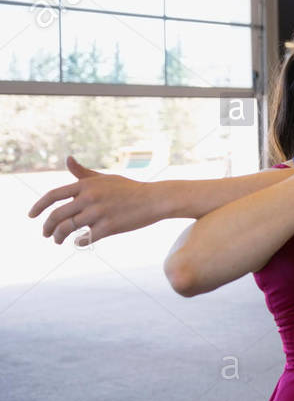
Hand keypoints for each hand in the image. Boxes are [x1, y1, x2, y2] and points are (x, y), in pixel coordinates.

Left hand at [28, 156, 152, 245]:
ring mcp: (99, 213)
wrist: (155, 199)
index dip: (38, 206)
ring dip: (59, 237)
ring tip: (58, 240)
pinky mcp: (109, 227)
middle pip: (57, 215)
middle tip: (46, 233)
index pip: (53, 195)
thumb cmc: (129, 188)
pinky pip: (86, 238)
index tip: (31, 216)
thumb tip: (68, 159)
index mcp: (86, 185)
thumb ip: (83, 173)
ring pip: (68, 228)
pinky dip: (79, 242)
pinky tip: (79, 242)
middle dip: (47, 227)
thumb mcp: (105, 178)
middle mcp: (89, 198)